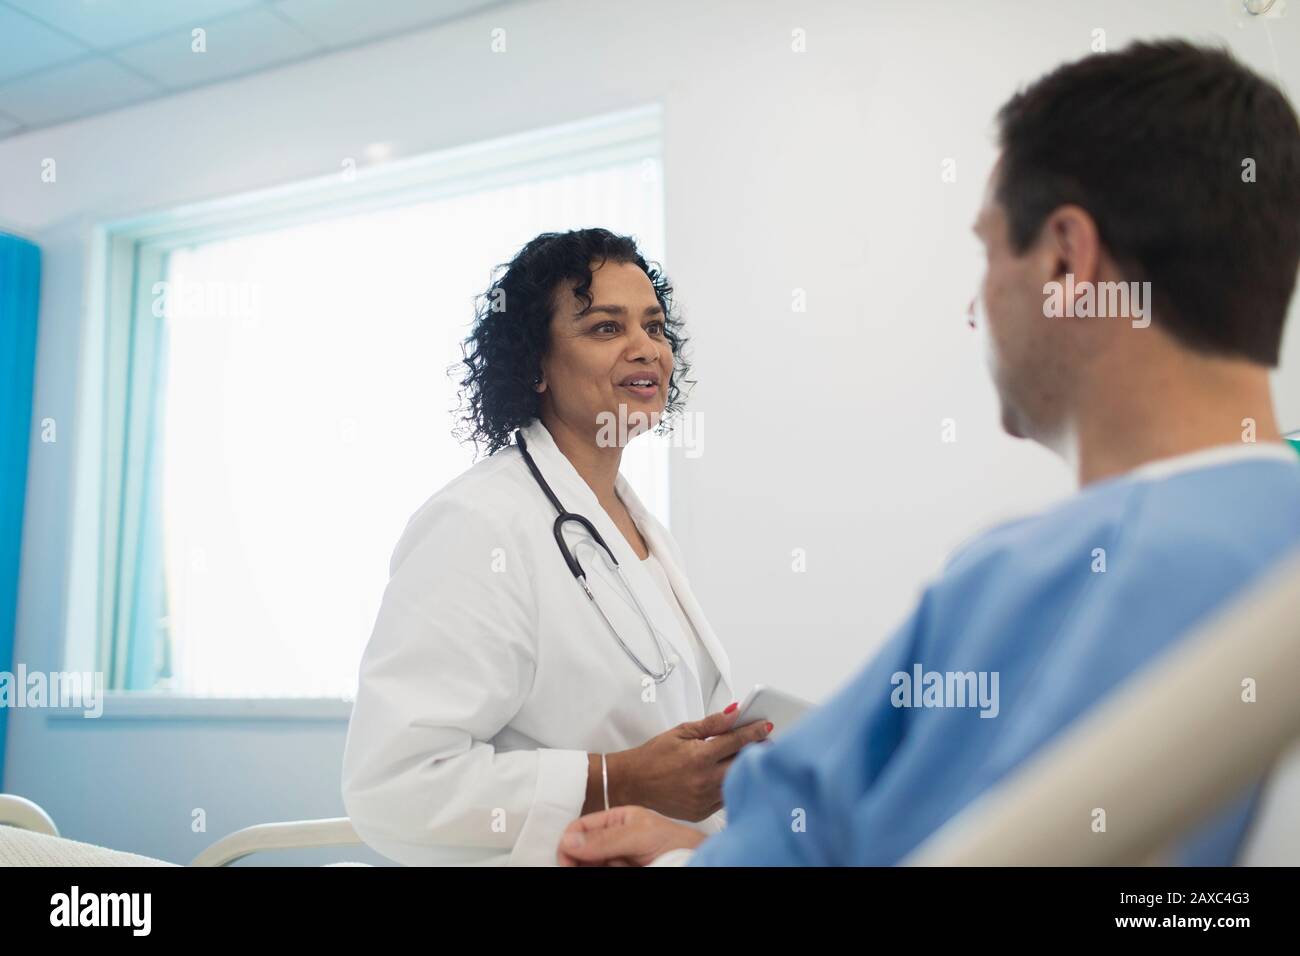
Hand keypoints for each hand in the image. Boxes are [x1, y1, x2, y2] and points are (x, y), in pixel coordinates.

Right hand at [558, 806, 706, 866]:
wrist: (695, 861)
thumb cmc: (677, 844)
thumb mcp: (639, 835)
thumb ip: (605, 838)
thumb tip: (569, 840)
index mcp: (615, 820)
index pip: (581, 827)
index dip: (569, 842)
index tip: (566, 859)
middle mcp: (612, 841)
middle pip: (579, 850)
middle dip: (576, 860)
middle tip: (575, 868)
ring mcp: (615, 860)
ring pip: (587, 864)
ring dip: (586, 866)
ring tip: (614, 864)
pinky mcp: (618, 872)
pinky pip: (599, 870)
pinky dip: (594, 871)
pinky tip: (614, 867)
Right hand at [603, 706, 771, 820]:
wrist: (633, 783)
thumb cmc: (654, 756)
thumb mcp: (680, 732)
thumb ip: (711, 723)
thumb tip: (733, 713)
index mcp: (699, 757)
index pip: (736, 742)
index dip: (754, 732)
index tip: (766, 726)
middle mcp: (703, 780)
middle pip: (742, 763)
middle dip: (755, 751)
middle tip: (764, 742)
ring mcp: (703, 799)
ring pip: (735, 782)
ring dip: (743, 769)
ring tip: (747, 757)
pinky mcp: (701, 812)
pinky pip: (724, 797)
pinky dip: (728, 784)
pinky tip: (726, 775)